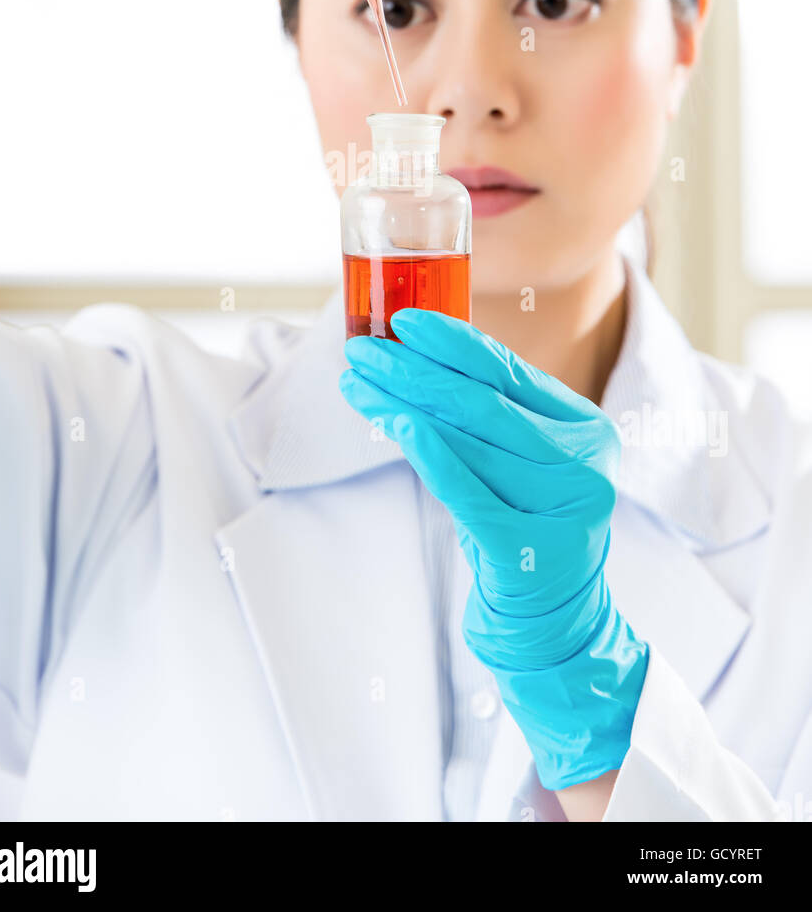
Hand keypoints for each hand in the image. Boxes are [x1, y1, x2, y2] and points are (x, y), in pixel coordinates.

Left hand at [340, 307, 649, 790]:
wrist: (555, 624)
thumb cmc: (524, 529)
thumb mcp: (522, 465)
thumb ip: (492, 416)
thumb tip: (415, 356)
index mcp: (587, 429)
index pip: (508, 371)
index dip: (452, 341)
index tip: (403, 320)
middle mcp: (584, 465)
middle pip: (481, 401)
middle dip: (413, 369)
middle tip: (361, 348)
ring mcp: (563, 509)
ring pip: (467, 440)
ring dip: (402, 404)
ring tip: (357, 383)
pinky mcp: (530, 550)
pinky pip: (465, 490)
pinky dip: (427, 451)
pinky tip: (394, 423)